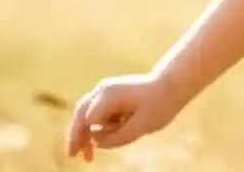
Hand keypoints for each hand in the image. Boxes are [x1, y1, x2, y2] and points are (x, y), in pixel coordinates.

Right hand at [65, 71, 182, 161]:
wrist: (171, 85)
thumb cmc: (159, 105)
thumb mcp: (141, 127)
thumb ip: (117, 137)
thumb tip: (95, 141)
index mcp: (110, 95)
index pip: (89, 119)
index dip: (85, 136)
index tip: (88, 153)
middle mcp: (103, 90)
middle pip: (80, 114)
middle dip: (75, 136)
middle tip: (72, 155)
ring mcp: (105, 91)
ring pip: (85, 114)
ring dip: (84, 134)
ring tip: (86, 157)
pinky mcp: (109, 97)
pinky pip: (95, 115)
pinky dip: (94, 129)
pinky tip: (96, 144)